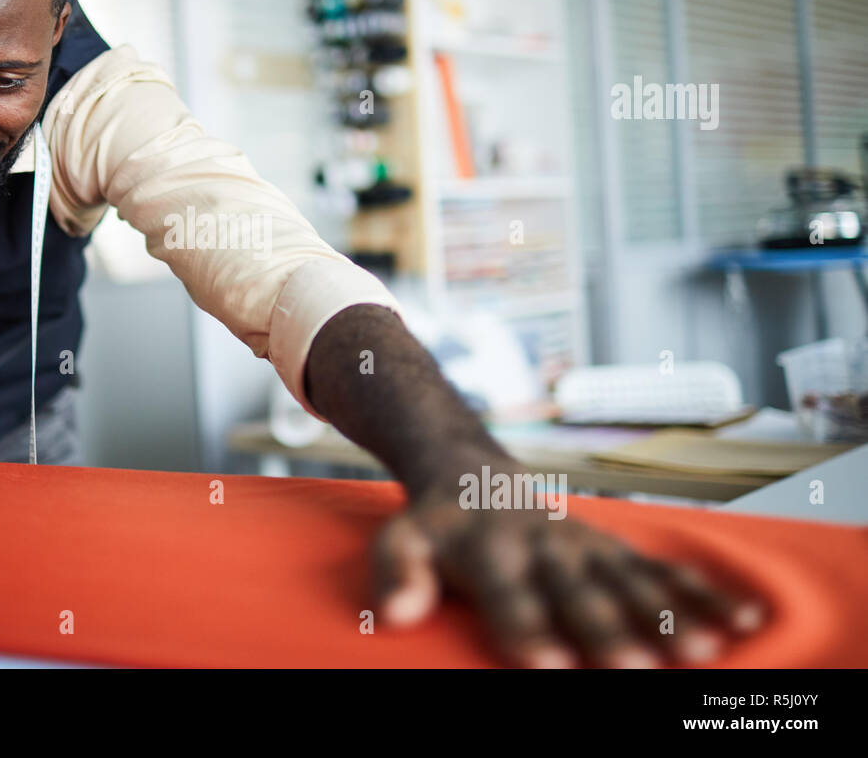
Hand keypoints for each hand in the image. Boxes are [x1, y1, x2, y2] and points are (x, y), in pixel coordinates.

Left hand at [373, 474, 765, 666]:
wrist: (473, 472)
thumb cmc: (438, 526)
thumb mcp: (403, 538)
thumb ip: (399, 573)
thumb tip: (395, 617)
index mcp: (489, 550)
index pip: (507, 594)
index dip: (526, 626)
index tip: (548, 663)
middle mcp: (544, 548)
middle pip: (578, 592)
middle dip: (608, 629)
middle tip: (636, 669)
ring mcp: (586, 547)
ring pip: (631, 581)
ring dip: (668, 615)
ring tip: (703, 654)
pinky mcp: (615, 548)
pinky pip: (664, 569)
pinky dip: (706, 592)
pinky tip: (747, 620)